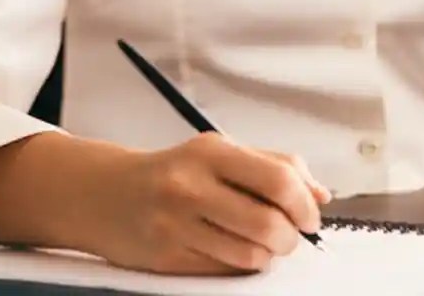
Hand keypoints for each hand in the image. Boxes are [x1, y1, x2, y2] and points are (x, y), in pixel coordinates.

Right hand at [86, 134, 331, 274]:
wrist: (102, 194)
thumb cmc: (172, 171)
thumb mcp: (219, 153)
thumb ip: (274, 165)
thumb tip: (320, 194)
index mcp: (210, 153)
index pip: (278, 179)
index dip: (304, 204)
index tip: (310, 215)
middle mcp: (190, 186)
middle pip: (268, 223)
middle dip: (291, 236)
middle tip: (291, 235)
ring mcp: (175, 225)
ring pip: (250, 254)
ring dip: (268, 254)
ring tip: (262, 243)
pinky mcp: (166, 259)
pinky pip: (224, 270)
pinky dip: (241, 265)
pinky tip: (234, 250)